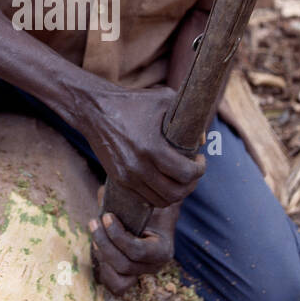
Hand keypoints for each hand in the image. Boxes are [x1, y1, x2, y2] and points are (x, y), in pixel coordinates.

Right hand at [76, 84, 204, 208]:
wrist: (95, 111)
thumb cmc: (132, 102)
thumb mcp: (164, 99)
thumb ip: (187, 118)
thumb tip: (204, 140)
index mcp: (152, 148)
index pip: (186, 174)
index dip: (199, 170)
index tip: (199, 159)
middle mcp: (139, 167)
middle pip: (175, 193)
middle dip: (191, 184)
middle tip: (193, 172)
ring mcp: (128, 176)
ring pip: (161, 200)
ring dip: (175, 193)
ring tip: (179, 178)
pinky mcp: (119, 180)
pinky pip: (145, 198)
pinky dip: (158, 194)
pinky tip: (163, 180)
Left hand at [88, 197, 180, 295]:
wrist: (150, 215)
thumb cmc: (145, 205)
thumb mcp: (141, 199)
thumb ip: (126, 197)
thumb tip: (104, 196)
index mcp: (163, 249)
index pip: (138, 251)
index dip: (117, 236)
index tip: (107, 216)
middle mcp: (154, 266)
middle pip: (124, 265)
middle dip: (105, 243)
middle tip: (94, 222)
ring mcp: (141, 274)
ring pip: (118, 279)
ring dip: (102, 256)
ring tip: (95, 234)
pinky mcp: (128, 277)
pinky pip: (116, 286)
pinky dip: (104, 270)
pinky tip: (98, 247)